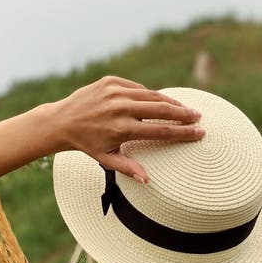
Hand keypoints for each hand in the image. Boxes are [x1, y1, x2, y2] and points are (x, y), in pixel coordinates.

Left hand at [55, 75, 204, 181]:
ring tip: (185, 108)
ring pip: (152, 95)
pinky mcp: (111, 81)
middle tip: (199, 117)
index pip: (161, 130)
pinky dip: (149, 95)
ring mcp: (116, 92)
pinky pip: (137, 88)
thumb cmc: (87, 144)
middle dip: (183, 114)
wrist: (62, 121)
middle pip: (162, 110)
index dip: (182, 132)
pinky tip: (160, 101)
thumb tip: (148, 180)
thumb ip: (128, 168)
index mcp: (123, 129)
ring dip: (170, 102)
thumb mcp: (106, 160)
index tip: (199, 132)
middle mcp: (121, 108)